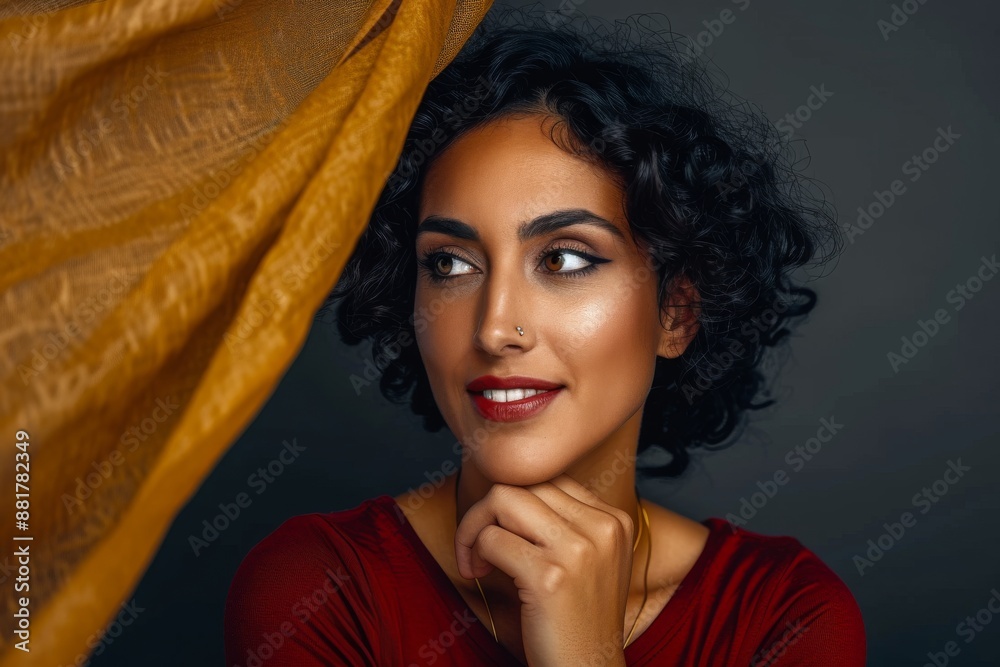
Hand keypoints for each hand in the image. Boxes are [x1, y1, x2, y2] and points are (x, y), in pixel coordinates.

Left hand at [454, 474, 634, 666]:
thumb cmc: (577, 620)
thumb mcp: (589, 561)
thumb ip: (564, 522)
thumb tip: (510, 490)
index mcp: (614, 520)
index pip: (548, 479)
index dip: (513, 502)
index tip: (501, 532)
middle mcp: (602, 528)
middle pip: (524, 483)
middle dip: (486, 510)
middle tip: (478, 547)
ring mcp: (579, 551)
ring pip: (503, 499)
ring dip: (474, 527)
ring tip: (476, 558)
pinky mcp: (550, 577)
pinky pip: (492, 539)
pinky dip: (473, 552)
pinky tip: (477, 573)